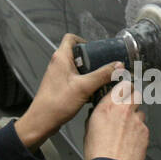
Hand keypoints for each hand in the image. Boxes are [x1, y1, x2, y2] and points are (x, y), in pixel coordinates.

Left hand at [14, 34, 120, 149]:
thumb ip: (103, 75)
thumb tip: (118, 65)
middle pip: (77, 53)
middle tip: (102, 67)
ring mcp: (58, 75)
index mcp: (61, 57)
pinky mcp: (59, 85)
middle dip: (92, 60)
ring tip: (99, 81)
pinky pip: (74, 78)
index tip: (97, 50)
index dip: (85, 41)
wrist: (42, 121)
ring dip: (89, 73)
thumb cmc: (57, 103)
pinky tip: (91, 92)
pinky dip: (84, 82)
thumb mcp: (85, 87)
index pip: (72, 38)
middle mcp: (58, 63)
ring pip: (77, 67)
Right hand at [84, 78, 149, 159]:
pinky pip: (144, 128)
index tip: (123, 90)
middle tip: (127, 108)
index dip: (124, 88)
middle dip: (133, 99)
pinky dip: (139, 133)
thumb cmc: (98, 154)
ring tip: (127, 131)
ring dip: (136, 118)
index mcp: (107, 107)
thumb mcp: (88, 130)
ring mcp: (137, 121)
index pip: (122, 85)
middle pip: (136, 94)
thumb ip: (96, 116)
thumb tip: (98, 114)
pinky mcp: (145, 133)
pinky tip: (131, 142)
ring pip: (141, 112)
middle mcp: (124, 110)